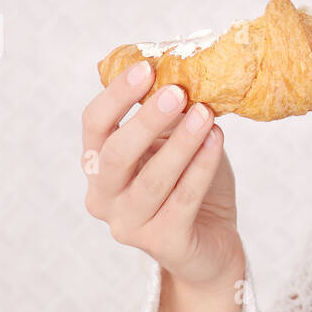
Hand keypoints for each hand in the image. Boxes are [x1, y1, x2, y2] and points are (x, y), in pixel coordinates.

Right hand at [82, 60, 243, 289]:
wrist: (213, 241)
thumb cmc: (189, 185)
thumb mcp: (174, 143)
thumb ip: (170, 115)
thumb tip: (184, 71)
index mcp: (99, 166)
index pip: (94, 125)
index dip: (116, 96)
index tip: (146, 67)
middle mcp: (104, 198)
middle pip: (116, 155)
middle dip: (146, 120)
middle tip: (177, 92)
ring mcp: (129, 225)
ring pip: (152, 180)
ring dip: (181, 144)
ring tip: (206, 114)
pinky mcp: (163, 244)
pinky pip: (183, 201)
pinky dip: (201, 167)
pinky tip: (217, 141)